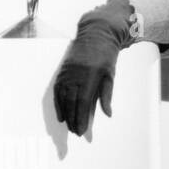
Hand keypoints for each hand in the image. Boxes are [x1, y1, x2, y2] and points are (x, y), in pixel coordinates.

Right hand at [53, 0, 134, 135]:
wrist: (96, 34)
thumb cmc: (106, 56)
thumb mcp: (110, 76)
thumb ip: (107, 95)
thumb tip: (108, 114)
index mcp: (89, 77)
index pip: (83, 102)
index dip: (81, 118)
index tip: (82, 130)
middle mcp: (75, 75)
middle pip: (71, 102)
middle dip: (73, 119)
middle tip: (76, 133)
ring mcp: (66, 73)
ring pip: (62, 98)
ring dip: (65, 114)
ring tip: (69, 127)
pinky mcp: (62, 71)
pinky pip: (57, 90)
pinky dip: (58, 104)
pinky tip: (60, 114)